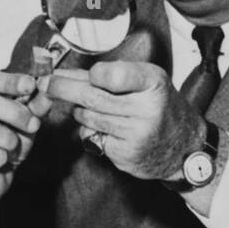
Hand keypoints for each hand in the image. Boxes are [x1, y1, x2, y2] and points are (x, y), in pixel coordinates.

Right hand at [0, 70, 40, 227]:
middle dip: (14, 112)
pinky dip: (2, 158)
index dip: (9, 82)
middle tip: (34, 124)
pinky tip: (0, 160)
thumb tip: (47, 92)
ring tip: (12, 147)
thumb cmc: (2, 144)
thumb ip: (33, 107)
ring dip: (10, 140)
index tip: (31, 85)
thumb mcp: (22, 122)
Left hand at [40, 61, 206, 181]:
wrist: (183, 147)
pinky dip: (89, 130)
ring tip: (84, 105)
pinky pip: (92, 137)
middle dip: (62, 88)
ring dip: (78, 110)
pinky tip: (103, 127)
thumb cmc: (159, 106)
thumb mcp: (148, 81)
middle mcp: (146, 110)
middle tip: (45, 83)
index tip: (88, 74)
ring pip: (87, 117)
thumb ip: (113, 75)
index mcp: (153, 84)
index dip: (94, 74)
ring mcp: (135, 135)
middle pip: (91, 97)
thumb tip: (66, 73)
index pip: (112, 75)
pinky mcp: (124, 155)